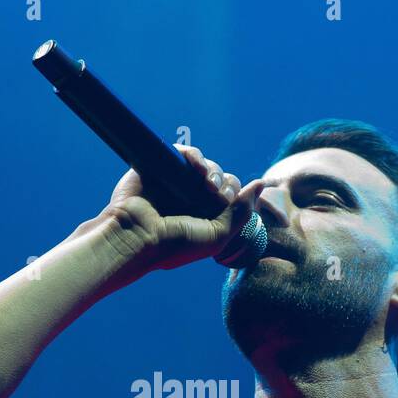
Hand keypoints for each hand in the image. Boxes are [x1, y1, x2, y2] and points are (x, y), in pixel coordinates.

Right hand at [95, 144, 265, 271]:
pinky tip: (196, 167)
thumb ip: (241, 212)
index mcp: (204, 217)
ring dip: (213, 170)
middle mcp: (191, 199)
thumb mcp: (217, 236)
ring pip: (205, 165)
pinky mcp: (161, 167)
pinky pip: (184, 152)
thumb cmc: (174, 245)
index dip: (235, 196)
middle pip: (221, 178)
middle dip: (225, 184)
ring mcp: (176, 182)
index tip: (225, 203)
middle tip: (217, 196)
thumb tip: (260, 183)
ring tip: (207, 183)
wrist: (136, 236)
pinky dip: (194, 155)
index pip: (230, 197)